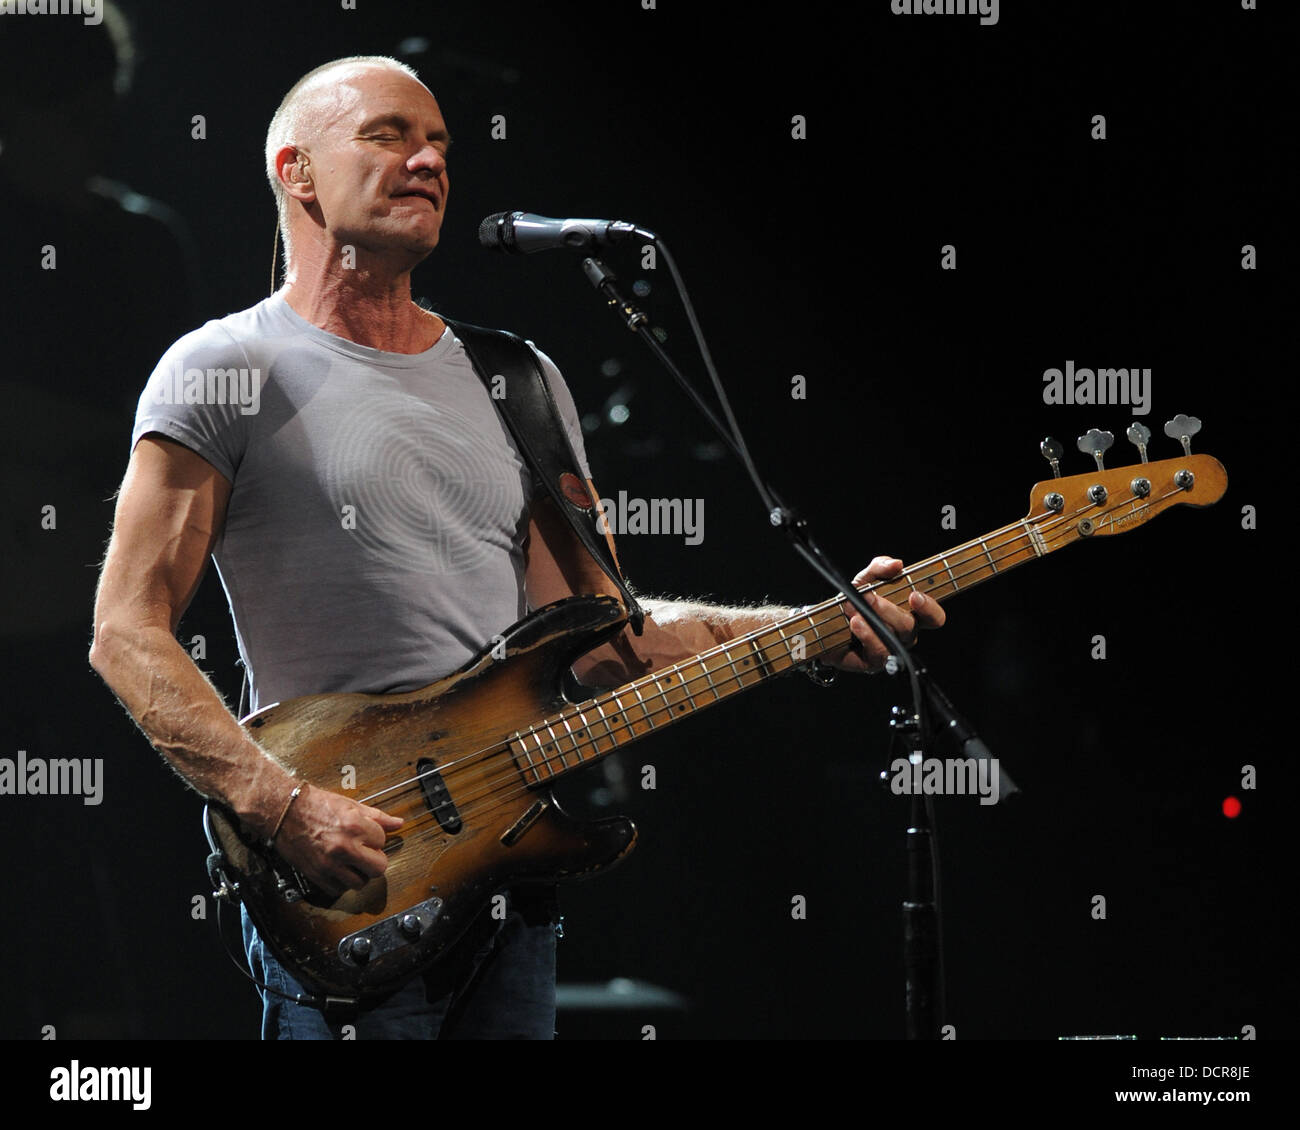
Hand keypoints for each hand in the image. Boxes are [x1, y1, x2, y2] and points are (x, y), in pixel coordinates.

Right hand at [273, 783, 404, 894]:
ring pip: (360, 883)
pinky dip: (340, 882)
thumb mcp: (350, 805)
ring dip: (359, 873)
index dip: (376, 838)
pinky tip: (338, 868)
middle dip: (375, 860)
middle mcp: (344, 847)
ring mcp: (330, 864)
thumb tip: (398, 823)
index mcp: (354, 826)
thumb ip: (377, 817)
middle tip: (366, 852)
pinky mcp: (317, 875)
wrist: (285, 812)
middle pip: (378, 868)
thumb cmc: (315, 805)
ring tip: (352, 861)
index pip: (382, 841)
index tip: (369, 836)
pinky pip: (338, 889)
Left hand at [826, 556, 946, 673]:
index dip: (929, 608)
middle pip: (908, 627)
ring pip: (892, 640)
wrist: (828, 621)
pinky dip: (866, 636)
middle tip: (867, 596)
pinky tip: (855, 623)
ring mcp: (890, 650)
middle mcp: (904, 635)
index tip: (914, 595)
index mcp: (912, 615)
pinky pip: (876, 652)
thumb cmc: (856, 599)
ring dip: (873, 621)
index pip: (934, 617)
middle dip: (886, 609)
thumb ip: (881, 567)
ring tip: (854, 609)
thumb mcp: (866, 578)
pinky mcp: (872, 663)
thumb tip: (896, 564)